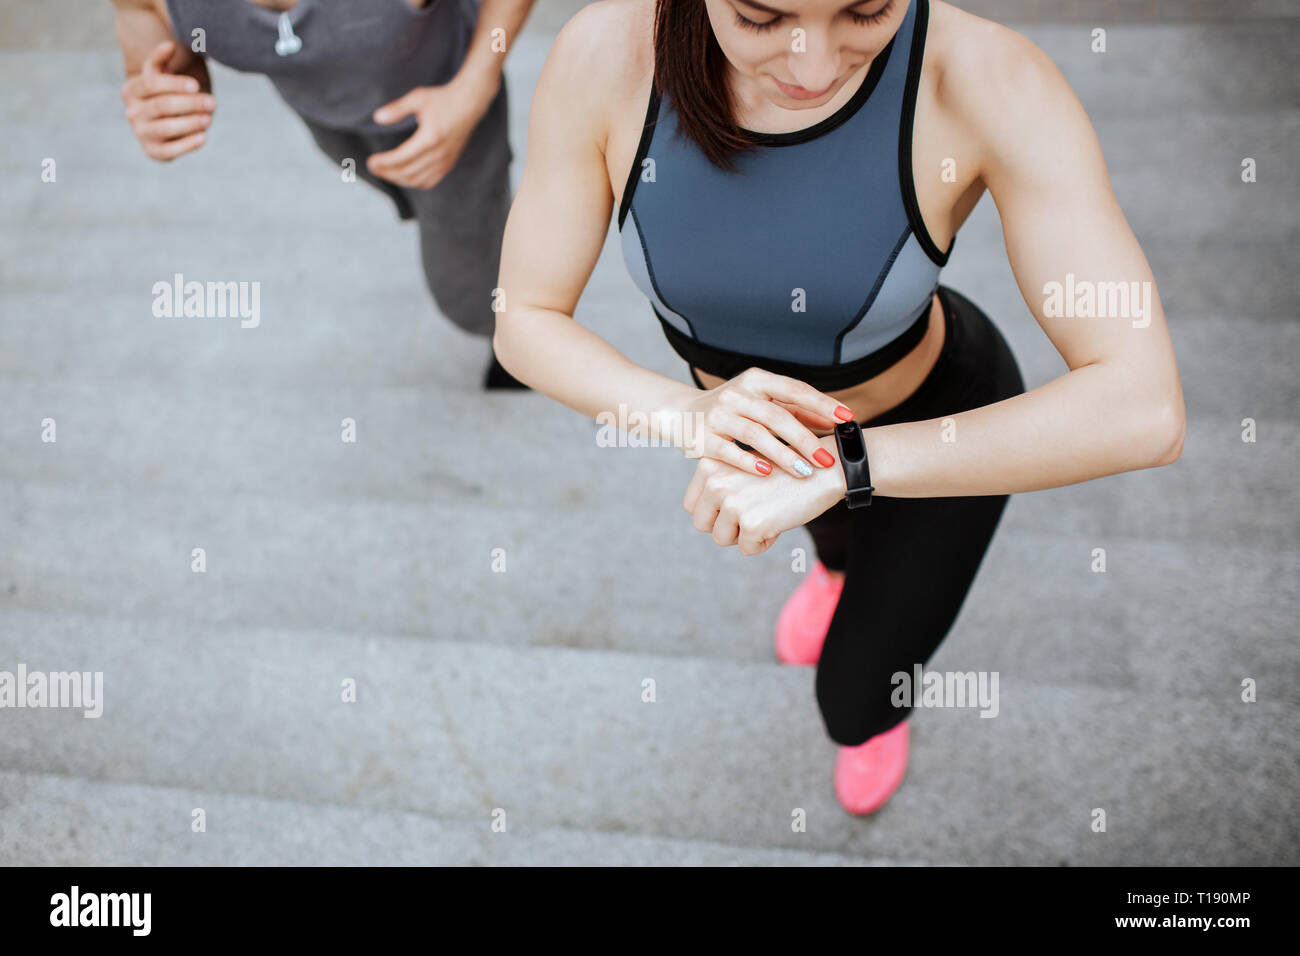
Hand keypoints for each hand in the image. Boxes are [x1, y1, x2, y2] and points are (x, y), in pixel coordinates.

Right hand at [121, 40, 213, 161]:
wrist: (168, 119)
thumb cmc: (168, 92)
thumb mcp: (163, 72)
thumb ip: (161, 58)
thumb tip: (170, 45)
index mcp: (131, 90)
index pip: (152, 84)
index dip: (175, 84)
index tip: (196, 85)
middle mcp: (132, 112)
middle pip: (162, 106)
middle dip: (190, 104)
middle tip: (212, 103)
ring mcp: (141, 133)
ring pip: (166, 128)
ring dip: (190, 123)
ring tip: (209, 118)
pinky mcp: (154, 152)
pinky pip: (170, 150)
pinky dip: (188, 145)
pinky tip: (203, 137)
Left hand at [367, 76, 495, 188]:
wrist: (469, 103)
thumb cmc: (442, 99)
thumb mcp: (418, 98)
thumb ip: (397, 108)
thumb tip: (377, 118)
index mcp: (430, 139)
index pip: (401, 158)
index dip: (384, 163)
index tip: (370, 161)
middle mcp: (439, 155)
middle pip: (407, 172)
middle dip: (387, 172)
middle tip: (372, 167)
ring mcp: (445, 162)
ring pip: (417, 180)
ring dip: (399, 179)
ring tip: (385, 172)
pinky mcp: (449, 164)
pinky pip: (429, 181)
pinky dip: (414, 182)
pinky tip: (403, 177)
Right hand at [669, 367, 854, 478]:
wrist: (681, 414)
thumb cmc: (735, 411)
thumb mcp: (763, 403)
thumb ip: (796, 410)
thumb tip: (835, 420)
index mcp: (756, 380)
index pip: (794, 390)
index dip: (822, 404)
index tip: (847, 418)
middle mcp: (736, 393)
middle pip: (777, 415)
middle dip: (805, 439)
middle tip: (827, 459)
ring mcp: (718, 415)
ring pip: (755, 434)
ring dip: (783, 455)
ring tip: (804, 471)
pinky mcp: (702, 438)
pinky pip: (728, 452)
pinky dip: (749, 462)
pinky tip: (767, 473)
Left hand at [682, 435, 847, 555]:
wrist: (824, 470)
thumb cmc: (786, 469)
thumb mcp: (744, 466)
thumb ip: (720, 484)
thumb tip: (702, 517)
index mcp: (710, 465)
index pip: (692, 505)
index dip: (713, 512)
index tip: (735, 506)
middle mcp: (716, 482)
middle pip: (701, 524)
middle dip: (724, 526)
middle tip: (750, 514)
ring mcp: (732, 503)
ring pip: (722, 539)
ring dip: (744, 535)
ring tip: (767, 514)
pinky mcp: (752, 523)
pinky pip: (747, 548)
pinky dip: (764, 541)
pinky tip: (779, 520)